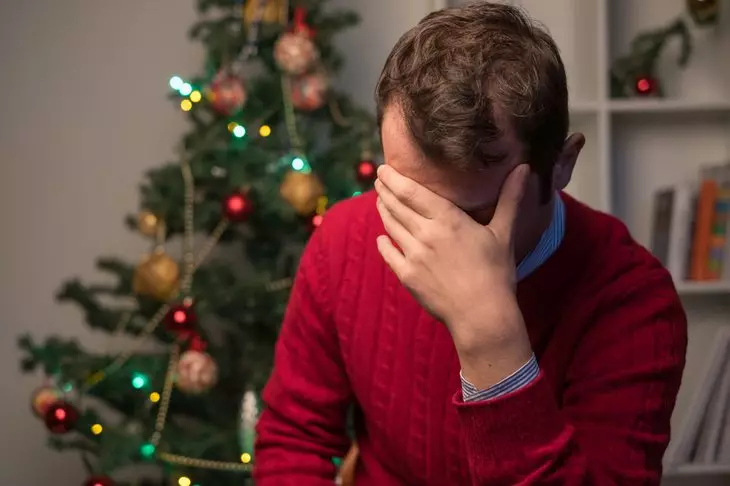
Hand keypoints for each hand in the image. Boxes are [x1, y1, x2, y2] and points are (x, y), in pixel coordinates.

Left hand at [374, 164, 532, 380]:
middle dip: (385, 190)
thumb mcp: (503, 233)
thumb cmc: (496, 273)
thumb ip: (510, 198)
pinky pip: (389, 255)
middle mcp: (425, 234)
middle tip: (378, 179)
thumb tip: (524, 167)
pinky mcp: (407, 276)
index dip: (395, 178)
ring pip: (391, 227)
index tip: (385, 168)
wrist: (482, 314)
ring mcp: (413, 255)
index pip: (412, 192)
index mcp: (447, 219)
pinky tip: (381, 238)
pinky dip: (383, 243)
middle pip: (397, 206)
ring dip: (383, 211)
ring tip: (380, 200)